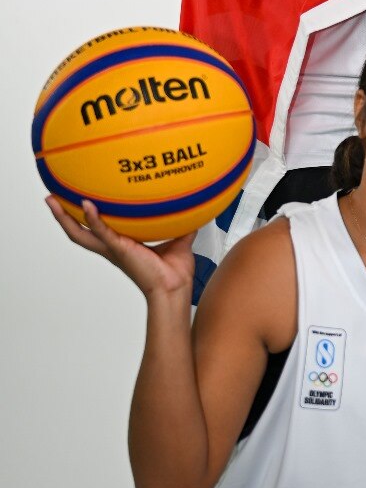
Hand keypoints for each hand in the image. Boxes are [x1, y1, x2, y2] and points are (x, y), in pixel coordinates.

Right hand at [46, 197, 194, 299]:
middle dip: (62, 216)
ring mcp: (113, 249)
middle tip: (51, 198)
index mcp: (122, 245)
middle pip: (78, 232)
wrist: (175, 288)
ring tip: (52, 199)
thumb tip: (192, 207)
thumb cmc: (175, 272)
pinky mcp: (120, 249)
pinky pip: (102, 231)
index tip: (77, 200)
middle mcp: (112, 247)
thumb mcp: (178, 241)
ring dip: (64, 217)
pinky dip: (92, 219)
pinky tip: (87, 205)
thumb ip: (181, 224)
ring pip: (80, 233)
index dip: (85, 218)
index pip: (97, 230)